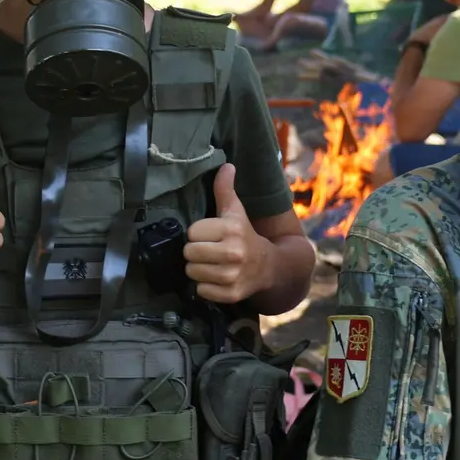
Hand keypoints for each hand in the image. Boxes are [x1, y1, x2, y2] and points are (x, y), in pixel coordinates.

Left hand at [184, 164, 269, 303]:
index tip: (209, 235)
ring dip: (198, 270)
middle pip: (189, 253)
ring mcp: (232, 276)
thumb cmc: (246, 235)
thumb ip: (226, 190)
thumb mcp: (236, 212)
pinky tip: (217, 279)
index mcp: (231, 229)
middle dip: (195, 252)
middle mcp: (233, 253)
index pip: (192, 232)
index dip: (198, 234)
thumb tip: (226, 165)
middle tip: (208, 251)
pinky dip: (206, 287)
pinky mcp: (230, 294)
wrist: (270, 267)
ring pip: (192, 272)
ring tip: (212, 264)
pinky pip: (201, 291)